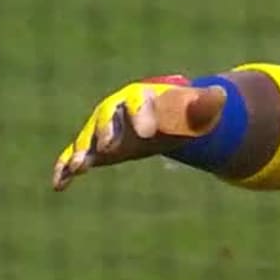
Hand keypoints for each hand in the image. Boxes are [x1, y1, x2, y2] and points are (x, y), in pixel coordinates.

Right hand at [51, 75, 225, 190]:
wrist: (168, 123)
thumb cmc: (184, 114)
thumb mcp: (198, 110)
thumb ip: (206, 104)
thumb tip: (221, 94)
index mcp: (141, 96)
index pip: (139, 103)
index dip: (143, 115)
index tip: (149, 133)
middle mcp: (115, 109)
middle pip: (107, 118)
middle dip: (106, 132)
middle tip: (107, 149)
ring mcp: (102, 129)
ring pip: (88, 138)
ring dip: (82, 152)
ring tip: (78, 168)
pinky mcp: (94, 148)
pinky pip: (75, 155)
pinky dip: (64, 168)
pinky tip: (58, 185)